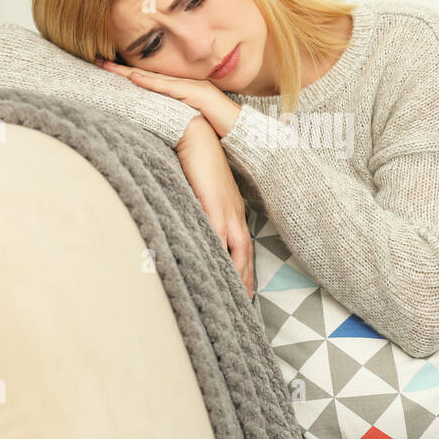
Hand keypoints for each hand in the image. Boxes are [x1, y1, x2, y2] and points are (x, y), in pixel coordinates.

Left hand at [96, 60, 241, 137]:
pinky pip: (171, 88)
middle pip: (148, 76)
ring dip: (130, 73)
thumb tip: (154, 130)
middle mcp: (186, 85)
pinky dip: (152, 82)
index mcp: (182, 92)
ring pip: (155, 78)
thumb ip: (173, 123)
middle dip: (122, 70)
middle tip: (98, 63)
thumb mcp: (189, 126)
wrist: (245, 133)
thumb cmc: (219, 131)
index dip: (127, 77)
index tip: (106, 72)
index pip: (149, 82)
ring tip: (108, 68)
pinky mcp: (200, 94)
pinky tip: (134, 78)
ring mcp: (194, 87)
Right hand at [175, 116, 254, 297]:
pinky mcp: (213, 205)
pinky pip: (217, 237)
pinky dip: (218, 257)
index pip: (243, 247)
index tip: (244, 291)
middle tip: (243, 304)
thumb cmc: (197, 160)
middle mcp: (235, 213)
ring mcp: (226, 211)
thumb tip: (194, 228)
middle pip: (244, 255)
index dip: (244, 270)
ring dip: (236, 275)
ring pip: (236, 251)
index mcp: (234, 210)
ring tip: (235, 298)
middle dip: (244, 281)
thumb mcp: (202, 190)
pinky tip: (214, 273)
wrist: (195, 134)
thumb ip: (202, 209)